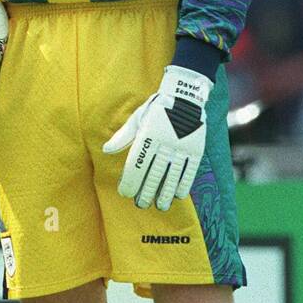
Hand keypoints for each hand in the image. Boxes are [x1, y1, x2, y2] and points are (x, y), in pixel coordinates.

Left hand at [102, 65, 211, 209]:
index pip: (136, 164)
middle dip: (146, 191)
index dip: (130, 181)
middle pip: (153, 173)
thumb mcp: (137, 118)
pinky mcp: (196, 148)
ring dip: (165, 193)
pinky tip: (178, 195)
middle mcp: (164, 143)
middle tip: (140, 204)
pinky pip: (190, 170)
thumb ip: (122, 137)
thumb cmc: (156, 108)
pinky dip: (184, 184)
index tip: (125, 193)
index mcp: (147, 136)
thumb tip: (106, 150)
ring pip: (172, 175)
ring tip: (160, 206)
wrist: (185, 95)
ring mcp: (181, 146)